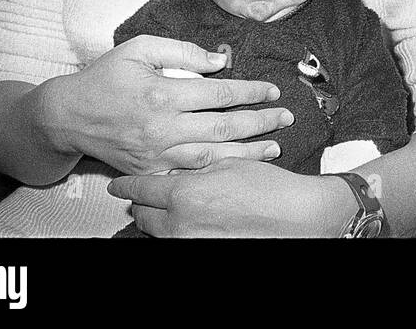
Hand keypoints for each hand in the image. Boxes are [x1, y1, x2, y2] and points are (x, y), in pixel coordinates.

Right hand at [42, 34, 292, 175]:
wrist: (67, 116)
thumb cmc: (105, 77)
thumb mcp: (140, 48)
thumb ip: (183, 50)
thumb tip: (221, 60)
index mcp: (163, 93)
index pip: (220, 93)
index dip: (250, 91)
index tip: (272, 89)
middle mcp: (162, 127)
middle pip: (224, 126)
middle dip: (261, 121)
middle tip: (285, 116)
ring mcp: (156, 153)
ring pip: (213, 155)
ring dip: (248, 151)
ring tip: (276, 146)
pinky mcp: (150, 170)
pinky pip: (191, 173)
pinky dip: (219, 170)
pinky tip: (240, 166)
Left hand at [107, 158, 356, 236]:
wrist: (296, 215)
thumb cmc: (268, 188)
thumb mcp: (226, 164)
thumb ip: (192, 165)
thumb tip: (170, 167)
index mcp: (184, 195)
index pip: (139, 190)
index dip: (127, 185)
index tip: (120, 184)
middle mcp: (181, 224)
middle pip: (142, 215)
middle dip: (145, 202)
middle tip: (153, 192)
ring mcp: (190, 242)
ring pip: (158, 231)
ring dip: (161, 217)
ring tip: (180, 204)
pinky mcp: (202, 250)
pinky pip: (179, 240)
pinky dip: (180, 229)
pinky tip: (196, 218)